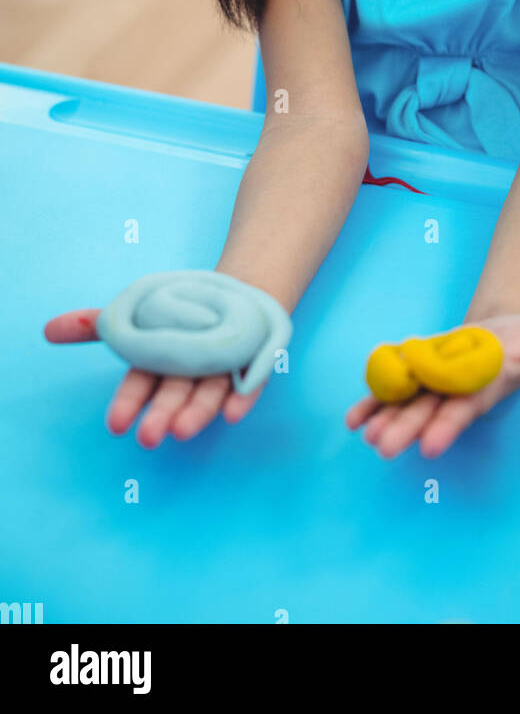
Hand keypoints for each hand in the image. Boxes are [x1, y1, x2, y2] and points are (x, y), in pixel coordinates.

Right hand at [43, 308, 263, 446]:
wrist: (238, 299)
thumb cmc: (180, 314)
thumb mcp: (138, 312)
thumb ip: (96, 324)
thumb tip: (48, 330)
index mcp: (160, 362)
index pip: (141, 385)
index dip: (130, 403)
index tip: (117, 425)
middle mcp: (190, 373)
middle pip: (174, 394)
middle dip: (162, 415)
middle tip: (149, 437)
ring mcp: (222, 372)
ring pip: (208, 394)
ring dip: (197, 413)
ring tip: (183, 431)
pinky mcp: (253, 369)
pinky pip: (250, 385)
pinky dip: (242, 399)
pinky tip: (234, 414)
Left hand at [345, 313, 519, 459]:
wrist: (509, 332)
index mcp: (486, 387)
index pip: (464, 410)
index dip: (447, 426)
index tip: (429, 446)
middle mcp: (458, 392)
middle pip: (428, 412)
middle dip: (405, 429)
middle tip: (381, 447)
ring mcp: (437, 385)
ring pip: (407, 404)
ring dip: (384, 418)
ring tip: (362, 434)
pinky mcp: (422, 373)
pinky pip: (395, 389)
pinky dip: (373, 399)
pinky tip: (352, 417)